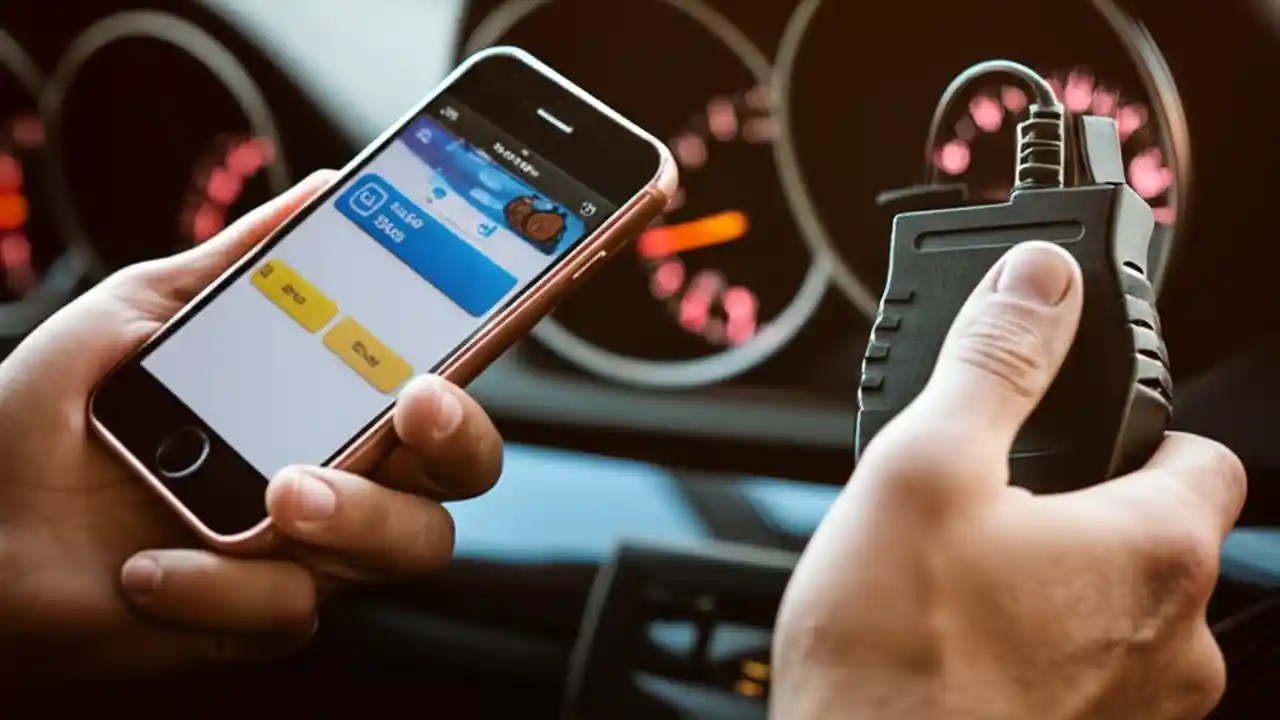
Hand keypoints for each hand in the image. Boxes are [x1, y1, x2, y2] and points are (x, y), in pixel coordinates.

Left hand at [0, 171, 502, 669]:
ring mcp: (307, 551)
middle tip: (413, 406)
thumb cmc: (47, 419)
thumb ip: (243, 262)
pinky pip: (290, 611)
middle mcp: (338, 472)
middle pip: (458, 474)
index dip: (481, 357)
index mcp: (327, 400)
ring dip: (355, 516)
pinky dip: (221, 590)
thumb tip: (322, 189)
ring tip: (278, 493)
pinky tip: (148, 566)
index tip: (478, 327)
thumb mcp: (143, 313)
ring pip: (407, 545)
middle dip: (459, 440)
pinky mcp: (259, 617)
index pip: (438, 381)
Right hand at [773, 243, 1245, 719]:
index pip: (1203, 450)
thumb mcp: (923, 469)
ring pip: (1112, 611)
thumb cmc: (896, 662)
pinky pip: (1081, 674)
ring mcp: (1138, 711)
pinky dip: (1034, 649)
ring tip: (955, 582)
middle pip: (1151, 535)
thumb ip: (995, 362)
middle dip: (1075, 510)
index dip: (1137, 423)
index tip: (1072, 423)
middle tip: (981, 508)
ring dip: (1050, 585)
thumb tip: (1037, 281)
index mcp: (1157, 550)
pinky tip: (955, 646)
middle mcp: (1175, 642)